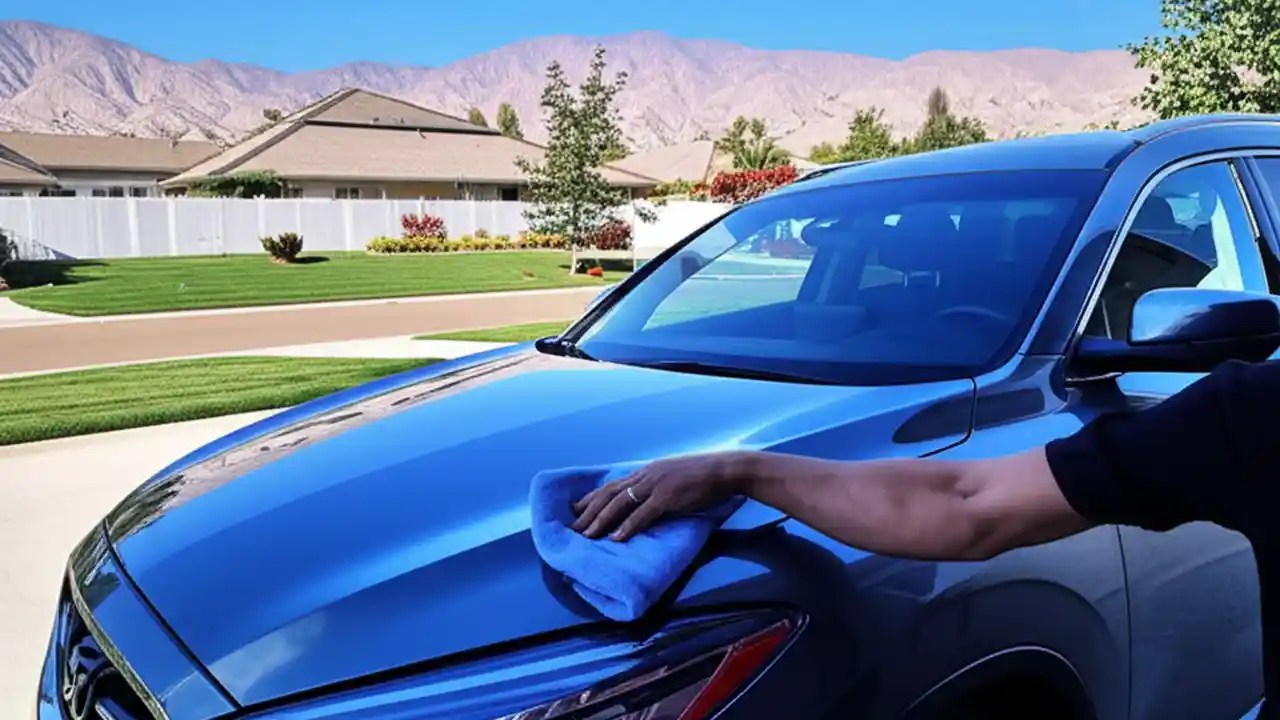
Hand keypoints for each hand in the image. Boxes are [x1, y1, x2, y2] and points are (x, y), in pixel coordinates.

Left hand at [571, 452, 746, 541]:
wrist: (725, 469)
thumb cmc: (703, 476)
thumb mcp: (673, 478)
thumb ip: (657, 488)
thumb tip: (643, 503)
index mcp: (647, 471)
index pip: (613, 485)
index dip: (593, 498)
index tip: (578, 510)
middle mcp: (646, 475)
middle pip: (610, 494)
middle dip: (590, 511)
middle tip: (573, 528)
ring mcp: (656, 485)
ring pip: (620, 503)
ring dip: (601, 520)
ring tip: (587, 535)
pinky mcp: (668, 497)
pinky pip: (643, 514)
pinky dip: (627, 526)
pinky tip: (616, 537)